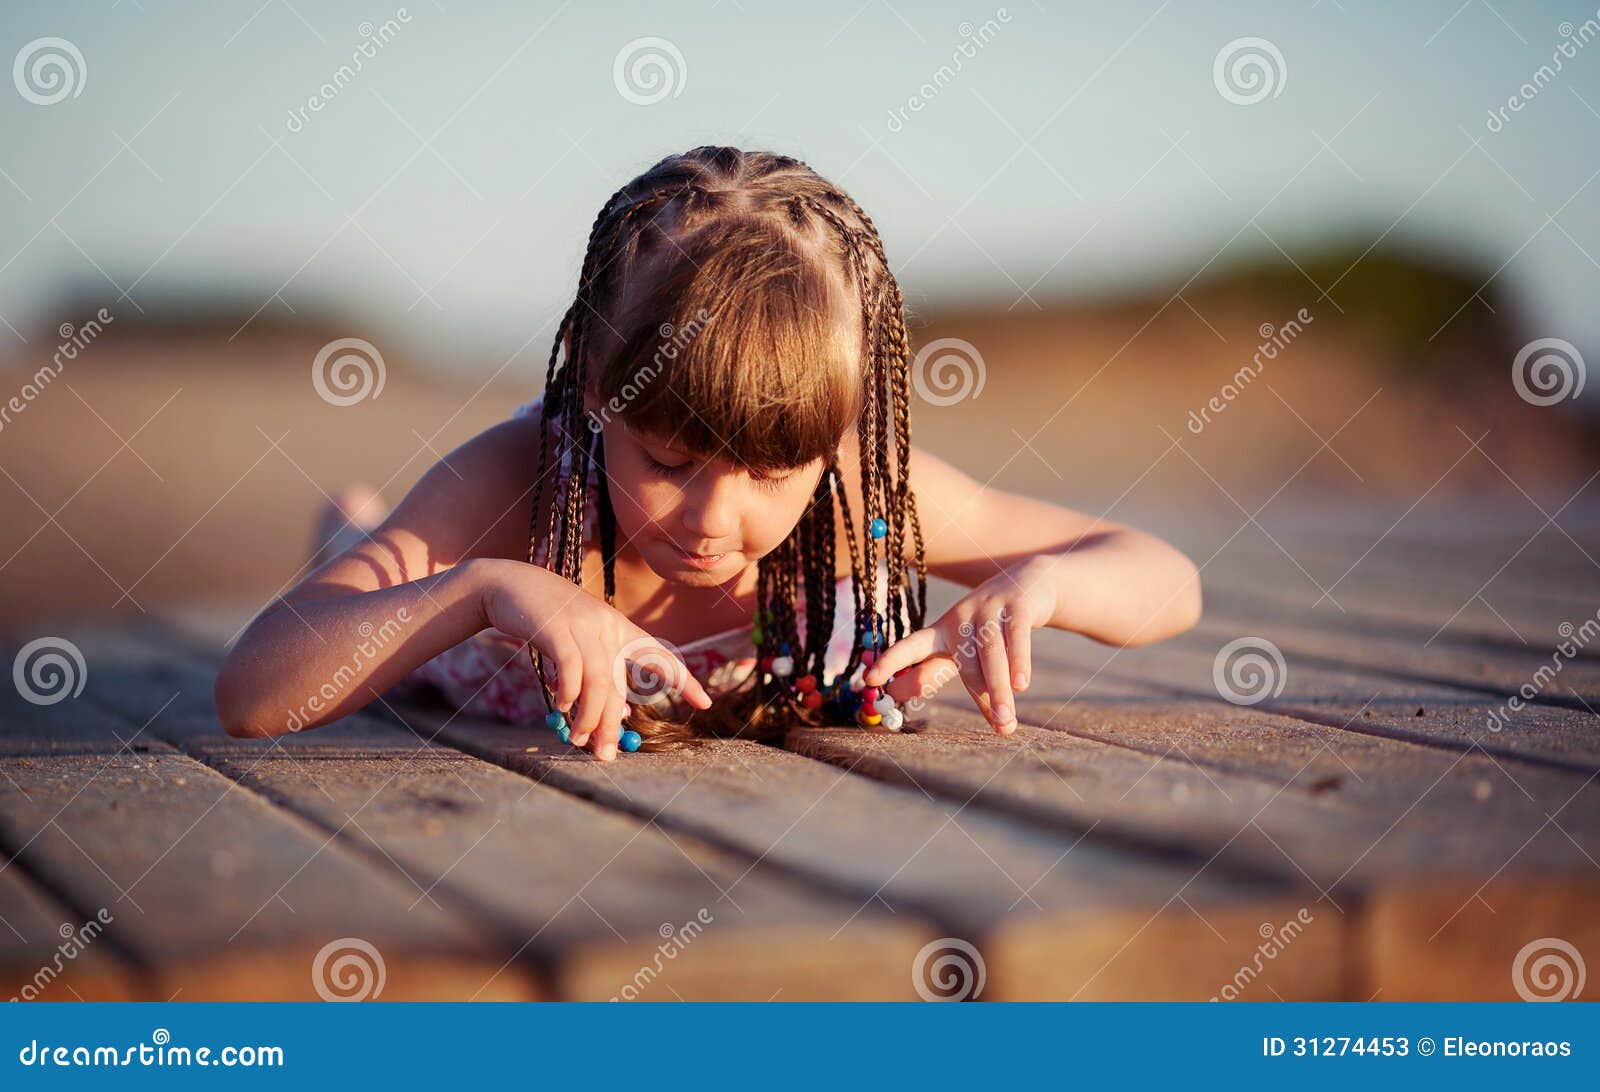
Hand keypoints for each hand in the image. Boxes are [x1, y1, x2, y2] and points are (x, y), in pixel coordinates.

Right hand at [473, 559, 712, 759]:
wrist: (508, 585)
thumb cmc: (545, 620)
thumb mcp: (579, 643)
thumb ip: (599, 674)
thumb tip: (617, 716)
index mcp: (618, 628)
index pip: (659, 655)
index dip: (684, 680)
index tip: (706, 703)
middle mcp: (607, 625)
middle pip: (618, 685)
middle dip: (611, 725)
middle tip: (606, 755)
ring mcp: (583, 625)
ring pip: (598, 681)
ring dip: (589, 717)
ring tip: (579, 740)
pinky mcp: (557, 628)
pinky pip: (572, 669)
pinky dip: (569, 693)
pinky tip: (562, 706)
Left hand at [862, 556, 1059, 733]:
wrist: (1030, 581)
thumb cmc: (988, 627)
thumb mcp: (960, 647)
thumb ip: (932, 670)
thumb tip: (894, 693)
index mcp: (941, 630)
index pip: (911, 646)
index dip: (890, 662)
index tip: (868, 680)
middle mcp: (961, 618)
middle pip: (965, 663)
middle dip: (978, 697)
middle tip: (994, 728)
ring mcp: (989, 610)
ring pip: (991, 655)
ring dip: (998, 690)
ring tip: (1005, 722)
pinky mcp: (1018, 605)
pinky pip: (1016, 638)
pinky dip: (1019, 663)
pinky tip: (1020, 685)